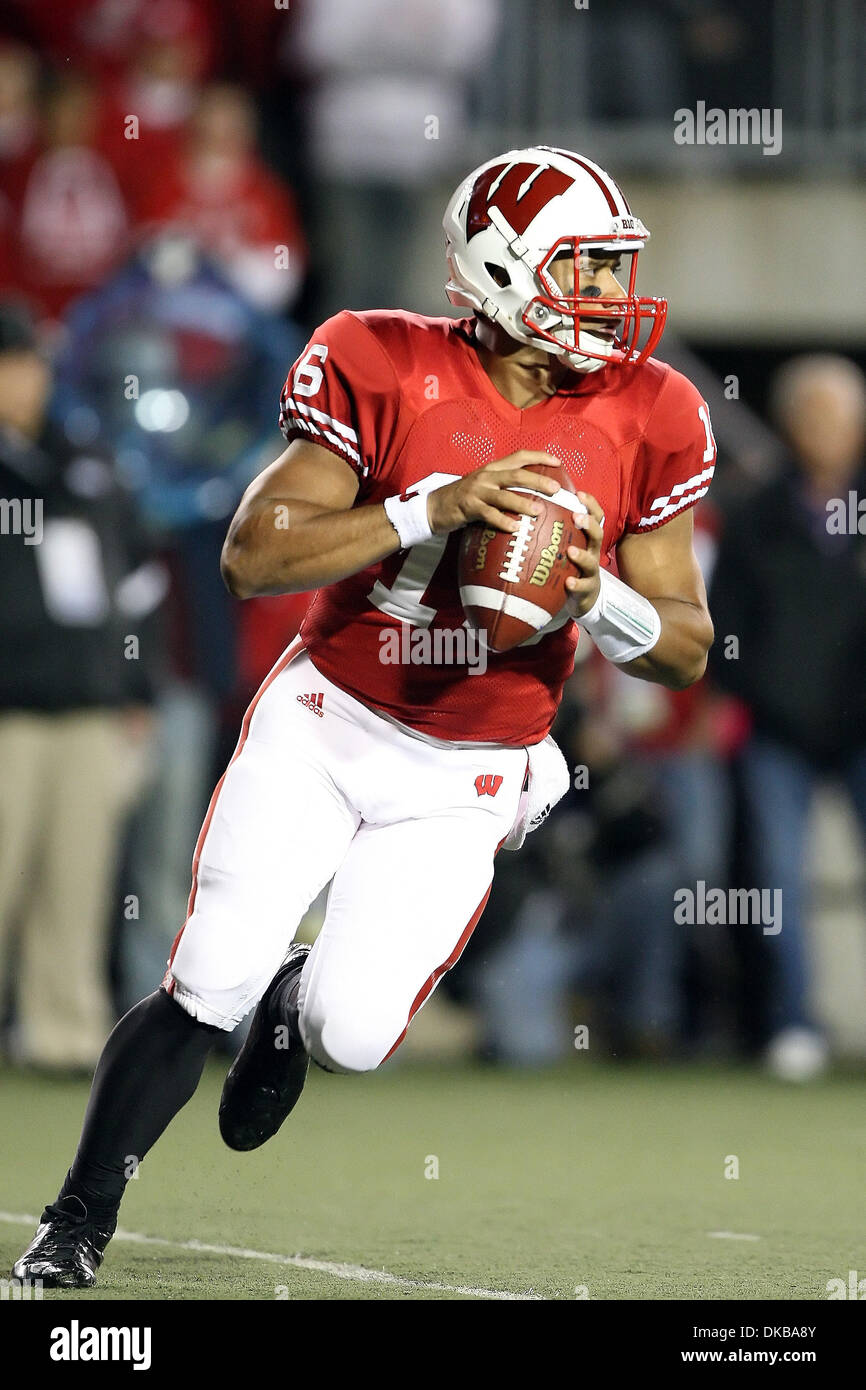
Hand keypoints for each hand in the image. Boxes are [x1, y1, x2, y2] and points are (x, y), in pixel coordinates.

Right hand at [427, 451, 561, 535]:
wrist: (433, 507)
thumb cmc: (463, 499)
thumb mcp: (483, 486)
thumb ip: (503, 487)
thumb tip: (532, 495)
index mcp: (492, 468)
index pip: (519, 456)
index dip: (539, 457)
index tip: (558, 462)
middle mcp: (486, 476)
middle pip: (516, 474)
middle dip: (538, 480)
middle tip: (556, 490)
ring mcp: (477, 491)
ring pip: (504, 494)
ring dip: (523, 502)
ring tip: (539, 512)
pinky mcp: (468, 507)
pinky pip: (489, 514)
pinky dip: (503, 521)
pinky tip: (515, 528)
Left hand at [564, 492, 603, 618]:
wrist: (583, 596)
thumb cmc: (569, 564)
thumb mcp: (566, 544)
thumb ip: (555, 529)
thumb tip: (530, 506)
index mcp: (587, 538)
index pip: (595, 517)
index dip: (590, 504)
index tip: (578, 493)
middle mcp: (592, 552)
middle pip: (597, 535)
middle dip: (589, 525)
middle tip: (577, 517)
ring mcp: (590, 572)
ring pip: (591, 561)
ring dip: (582, 555)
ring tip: (571, 551)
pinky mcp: (586, 590)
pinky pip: (583, 587)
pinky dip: (576, 584)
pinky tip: (569, 582)